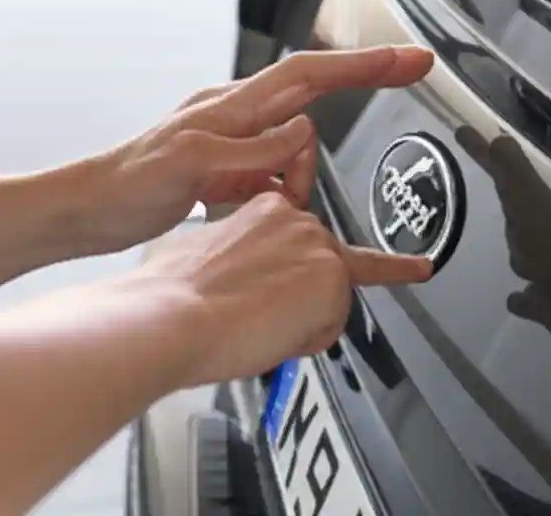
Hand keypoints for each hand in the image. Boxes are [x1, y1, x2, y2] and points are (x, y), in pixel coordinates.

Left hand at [73, 46, 433, 254]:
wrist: (86, 212)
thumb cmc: (126, 185)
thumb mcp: (191, 163)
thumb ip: (253, 147)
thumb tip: (302, 132)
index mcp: (230, 105)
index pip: (309, 74)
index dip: (362, 64)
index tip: (405, 59)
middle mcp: (236, 115)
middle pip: (315, 99)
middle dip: (359, 95)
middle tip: (412, 74)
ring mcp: (234, 143)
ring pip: (296, 152)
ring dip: (296, 182)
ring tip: (254, 205)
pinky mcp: (229, 171)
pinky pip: (276, 179)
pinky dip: (279, 197)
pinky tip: (248, 212)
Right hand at [138, 192, 431, 386]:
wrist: (169, 316)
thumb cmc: (169, 296)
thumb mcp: (200, 256)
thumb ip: (238, 257)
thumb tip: (237, 277)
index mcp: (264, 210)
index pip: (304, 228)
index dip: (326, 244)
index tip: (381, 239)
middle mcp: (298, 220)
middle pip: (318, 273)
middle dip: (298, 302)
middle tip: (252, 318)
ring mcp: (319, 245)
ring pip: (327, 300)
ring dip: (300, 322)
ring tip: (253, 324)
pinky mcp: (334, 275)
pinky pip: (330, 326)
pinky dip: (306, 341)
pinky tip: (271, 332)